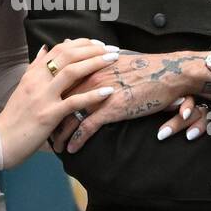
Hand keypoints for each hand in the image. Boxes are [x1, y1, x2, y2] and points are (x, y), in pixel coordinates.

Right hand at [0, 39, 120, 168]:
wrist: (1, 140)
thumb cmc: (15, 115)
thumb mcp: (23, 86)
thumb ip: (35, 67)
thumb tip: (44, 49)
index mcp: (33, 73)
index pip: (59, 49)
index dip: (81, 43)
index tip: (98, 43)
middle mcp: (38, 80)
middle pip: (68, 55)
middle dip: (92, 49)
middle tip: (111, 49)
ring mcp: (43, 97)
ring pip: (72, 72)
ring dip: (95, 63)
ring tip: (113, 60)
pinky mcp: (49, 115)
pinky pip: (74, 102)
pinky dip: (93, 95)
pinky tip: (108, 91)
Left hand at [50, 50, 210, 152]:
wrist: (168, 72)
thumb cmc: (148, 67)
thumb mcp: (120, 60)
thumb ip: (101, 62)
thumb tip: (95, 64)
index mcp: (90, 65)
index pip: (61, 82)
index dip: (51, 97)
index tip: (43, 109)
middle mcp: (90, 78)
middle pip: (59, 100)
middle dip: (49, 117)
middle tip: (42, 130)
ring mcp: (98, 94)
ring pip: (69, 116)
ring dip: (59, 133)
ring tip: (53, 145)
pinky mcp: (110, 108)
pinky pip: (86, 127)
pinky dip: (76, 140)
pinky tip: (70, 150)